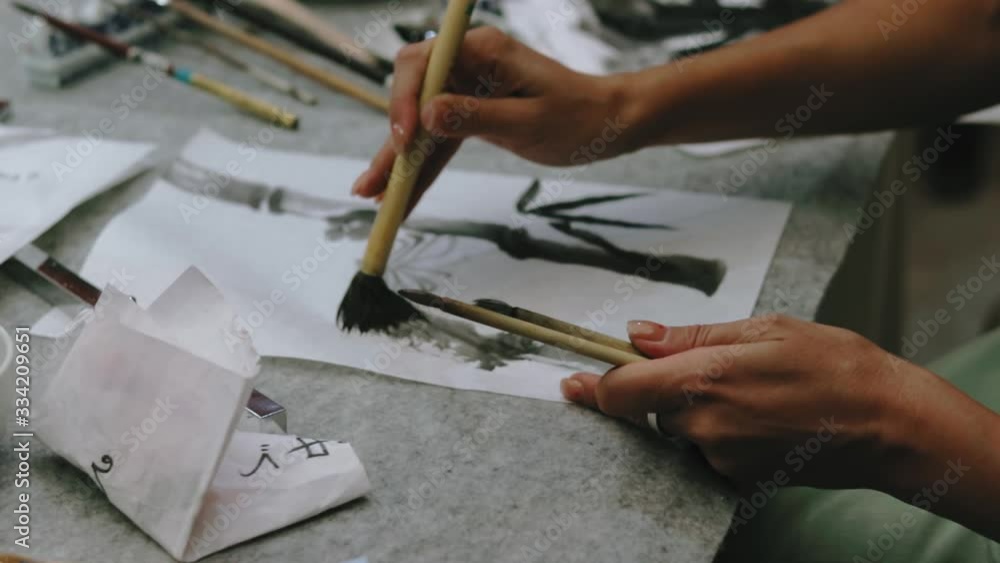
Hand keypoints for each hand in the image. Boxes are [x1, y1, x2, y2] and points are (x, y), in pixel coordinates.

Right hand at [351, 27, 634, 207]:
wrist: (609, 123)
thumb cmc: (580, 117)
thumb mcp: (530, 121)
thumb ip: (478, 116)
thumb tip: (428, 116)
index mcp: (482, 51)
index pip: (421, 65)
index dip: (403, 101)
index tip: (405, 139)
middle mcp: (468, 65)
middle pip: (413, 100)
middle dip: (391, 143)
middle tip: (369, 185)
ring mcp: (468, 90)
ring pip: (422, 127)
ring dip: (399, 163)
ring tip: (373, 198)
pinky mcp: (473, 114)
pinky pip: (441, 143)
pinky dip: (423, 169)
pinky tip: (402, 195)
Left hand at [560, 315, 996, 497]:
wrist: (887, 422)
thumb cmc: (832, 363)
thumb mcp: (763, 328)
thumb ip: (690, 336)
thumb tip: (636, 334)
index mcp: (704, 377)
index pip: (622, 390)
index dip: (594, 386)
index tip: (573, 382)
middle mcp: (704, 423)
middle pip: (651, 408)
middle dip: (668, 388)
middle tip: (718, 368)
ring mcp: (720, 456)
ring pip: (682, 429)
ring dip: (698, 410)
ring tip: (754, 391)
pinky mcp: (737, 477)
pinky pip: (708, 451)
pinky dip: (721, 433)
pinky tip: (761, 417)